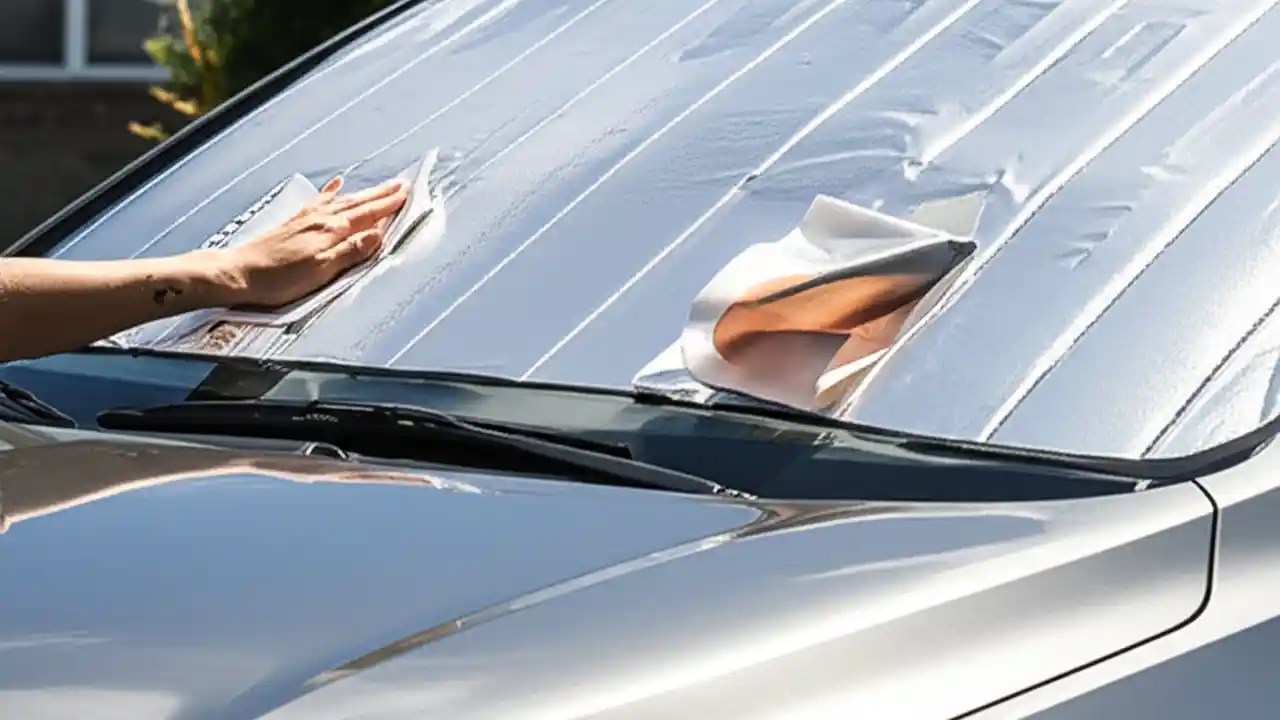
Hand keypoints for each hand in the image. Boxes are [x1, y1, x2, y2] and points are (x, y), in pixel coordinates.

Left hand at [209, 176, 408, 307]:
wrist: (237, 274)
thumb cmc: (278, 279)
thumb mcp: (321, 270)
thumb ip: (351, 251)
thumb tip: (378, 235)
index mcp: (331, 232)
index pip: (368, 215)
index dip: (388, 205)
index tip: (406, 195)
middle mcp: (320, 220)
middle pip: (357, 203)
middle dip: (381, 195)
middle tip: (401, 185)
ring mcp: (306, 219)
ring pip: (342, 201)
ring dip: (363, 193)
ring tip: (379, 186)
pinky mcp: (294, 224)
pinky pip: (320, 201)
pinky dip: (331, 192)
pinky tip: (335, 186)